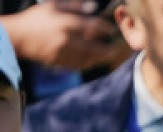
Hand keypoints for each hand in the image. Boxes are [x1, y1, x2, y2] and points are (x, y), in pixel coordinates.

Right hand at [4, 2, 122, 69]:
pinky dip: (87, 63)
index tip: (112, 29)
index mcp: (66, 23)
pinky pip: (78, 65)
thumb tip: (93, 6)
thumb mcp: (52, 6)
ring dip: (99, 57)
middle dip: (107, 49)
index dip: (107, 28)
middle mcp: (66, 39)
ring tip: (105, 54)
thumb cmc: (36, 18)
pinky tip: (92, 59)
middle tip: (115, 48)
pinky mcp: (59, 62)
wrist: (17, 37)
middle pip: (95, 47)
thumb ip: (74, 5)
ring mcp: (63, 53)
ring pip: (89, 58)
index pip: (94, 26)